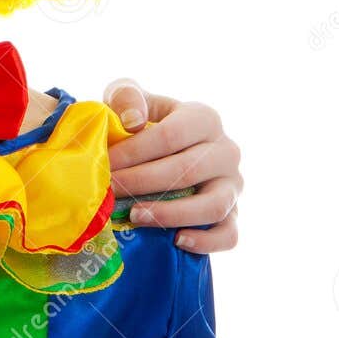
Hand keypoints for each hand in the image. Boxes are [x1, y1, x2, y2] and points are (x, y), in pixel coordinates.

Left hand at [102, 78, 241, 254]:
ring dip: (170, 214)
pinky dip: (206, 241)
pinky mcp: (233, 213)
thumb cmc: (139, 120)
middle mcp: (226, 151)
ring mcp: (233, 184)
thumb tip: (132, 121)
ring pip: (212, 205)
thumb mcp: (128, 97)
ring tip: (134, 216)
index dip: (134, 152)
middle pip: (186, 171)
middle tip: (109, 192)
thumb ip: (126, 96)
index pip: (170, 136)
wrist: (157, 149)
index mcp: (203, 118)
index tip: (105, 164)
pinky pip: (229, 233)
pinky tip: (177, 241)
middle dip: (141, 183)